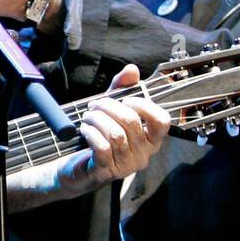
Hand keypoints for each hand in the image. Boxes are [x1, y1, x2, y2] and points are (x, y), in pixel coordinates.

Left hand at [54, 64, 169, 194]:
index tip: (125, 99)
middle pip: (132, 122)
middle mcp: (143, 154)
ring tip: (88, 116)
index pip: (162, 121)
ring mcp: (126, 165)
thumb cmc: (100, 136)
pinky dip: (91, 133)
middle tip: (95, 105)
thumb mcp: (111, 109)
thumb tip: (132, 70)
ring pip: (115, 134)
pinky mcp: (106, 171)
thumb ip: (122, 89)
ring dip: (97, 119)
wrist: (77, 166)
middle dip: (109, 107)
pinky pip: (102, 147)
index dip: (144, 105)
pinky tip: (84, 129)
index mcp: (150, 139)